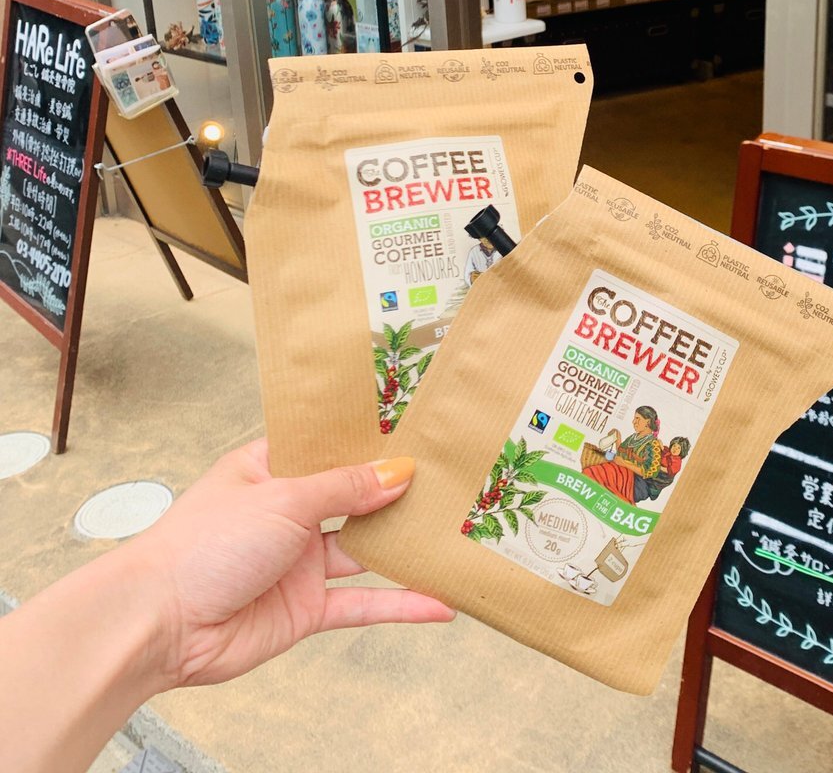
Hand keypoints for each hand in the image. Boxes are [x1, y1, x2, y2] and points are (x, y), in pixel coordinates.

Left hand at [127, 439, 453, 689]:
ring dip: (405, 546)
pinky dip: (401, 604)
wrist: (158, 625)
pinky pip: (363, 602)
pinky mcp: (306, 608)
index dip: (371, 439)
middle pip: (356, 497)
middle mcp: (289, 512)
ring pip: (366, 550)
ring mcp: (300, 562)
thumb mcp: (284, 497)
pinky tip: (439, 601)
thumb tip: (399, 471)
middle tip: (451, 478)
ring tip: (455, 533)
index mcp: (272, 469)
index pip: (331, 446)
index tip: (419, 426)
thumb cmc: (202, 544)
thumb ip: (346, 487)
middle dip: (398, 492)